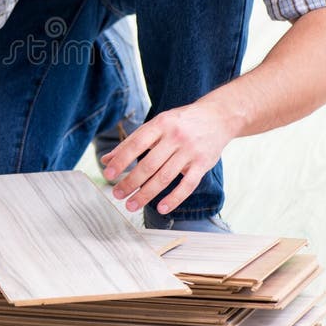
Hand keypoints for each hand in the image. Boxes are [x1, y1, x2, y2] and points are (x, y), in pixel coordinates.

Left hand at [100, 98, 234, 214]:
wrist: (218, 116)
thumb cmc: (181, 122)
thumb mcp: (157, 124)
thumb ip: (132, 141)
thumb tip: (107, 160)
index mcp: (160, 124)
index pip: (136, 144)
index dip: (121, 161)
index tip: (108, 175)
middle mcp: (175, 137)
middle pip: (149, 164)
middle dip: (131, 182)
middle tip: (117, 195)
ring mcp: (190, 151)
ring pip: (165, 177)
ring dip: (146, 194)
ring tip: (131, 204)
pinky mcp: (203, 164)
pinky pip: (187, 185)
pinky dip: (174, 199)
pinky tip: (161, 208)